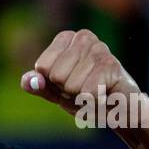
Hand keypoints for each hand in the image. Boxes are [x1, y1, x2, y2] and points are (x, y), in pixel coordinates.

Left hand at [22, 29, 141, 122]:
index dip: (53, 84)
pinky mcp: (112, 65)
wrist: (122, 111)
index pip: (42, 67)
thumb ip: (40, 86)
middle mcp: (84, 37)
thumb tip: (26, 80)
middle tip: (84, 90)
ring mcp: (100, 49)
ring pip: (71, 86)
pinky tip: (105, 96)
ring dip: (81, 98)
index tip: (69, 84)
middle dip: (67, 92)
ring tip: (95, 92)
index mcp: (66, 39)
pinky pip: (86, 93)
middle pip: (55, 76)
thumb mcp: (57, 93)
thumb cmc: (88, 98)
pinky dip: (93, 103)